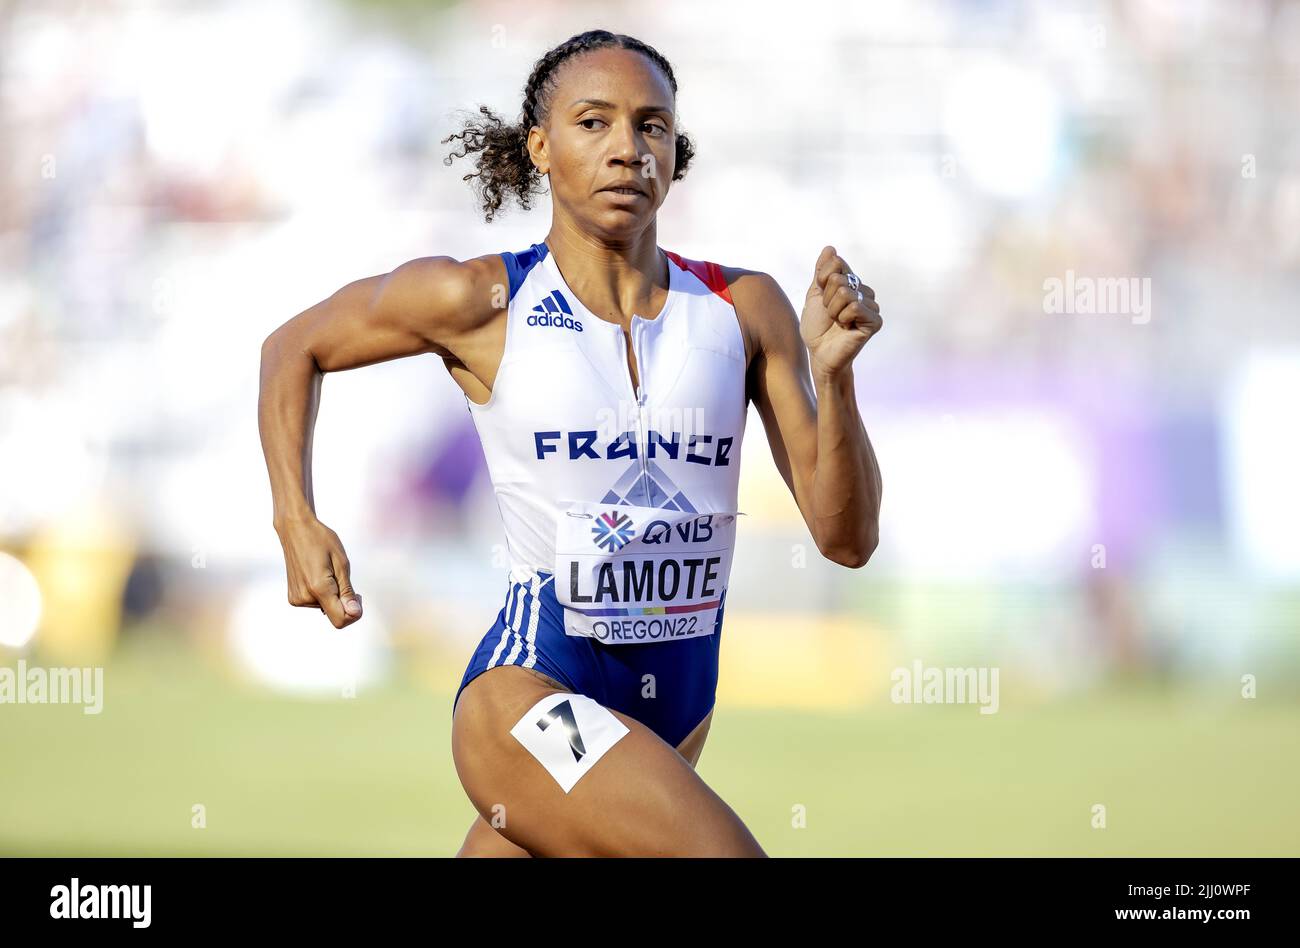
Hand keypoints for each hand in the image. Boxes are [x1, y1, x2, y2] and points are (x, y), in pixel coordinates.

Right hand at [274, 514, 362, 627]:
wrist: (295, 529)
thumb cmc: (321, 541)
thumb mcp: (341, 563)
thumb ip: (347, 591)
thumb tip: (355, 614)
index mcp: (319, 588)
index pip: (340, 619)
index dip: (354, 614)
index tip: (357, 596)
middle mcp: (304, 597)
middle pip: (334, 614)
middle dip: (344, 601)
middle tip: (343, 577)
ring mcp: (296, 598)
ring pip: (325, 608)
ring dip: (332, 595)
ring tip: (326, 571)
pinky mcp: (293, 597)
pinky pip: (316, 603)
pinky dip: (322, 594)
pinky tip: (317, 575)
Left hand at [801, 245, 882, 377]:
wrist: (820, 353)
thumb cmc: (817, 327)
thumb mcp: (815, 294)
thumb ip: (822, 271)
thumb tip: (830, 248)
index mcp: (851, 283)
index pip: (837, 263)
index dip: (822, 280)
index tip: (822, 297)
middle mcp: (864, 291)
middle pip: (839, 278)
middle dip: (826, 298)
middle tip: (830, 314)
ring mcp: (872, 305)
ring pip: (845, 293)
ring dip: (833, 310)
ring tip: (837, 322)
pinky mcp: (875, 321)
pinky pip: (855, 307)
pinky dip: (843, 318)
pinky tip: (846, 327)